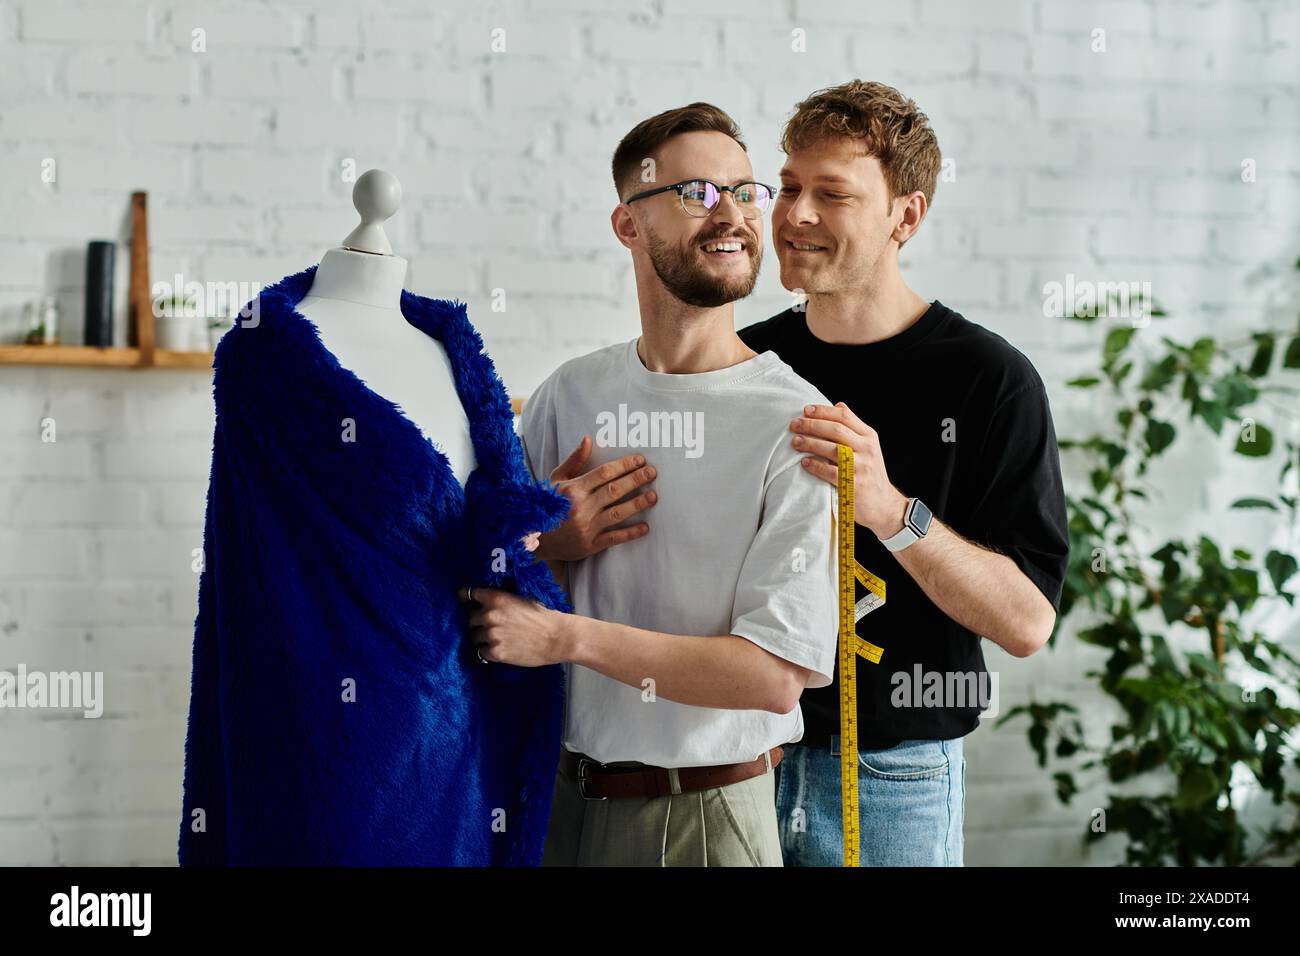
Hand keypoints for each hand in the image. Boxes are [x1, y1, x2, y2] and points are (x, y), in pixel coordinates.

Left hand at [459, 587, 567, 666]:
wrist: (557, 637)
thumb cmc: (542, 617)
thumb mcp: (520, 598)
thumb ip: (501, 601)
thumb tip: (485, 603)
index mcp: (496, 598)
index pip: (469, 594)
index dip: (465, 599)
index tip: (464, 602)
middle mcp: (490, 615)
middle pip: (470, 619)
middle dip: (477, 623)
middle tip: (489, 627)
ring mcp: (491, 635)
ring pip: (474, 637)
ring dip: (482, 639)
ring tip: (497, 640)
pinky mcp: (495, 653)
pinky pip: (481, 653)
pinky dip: (488, 653)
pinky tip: (500, 650)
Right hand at [534, 436, 657, 560]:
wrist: (533, 538)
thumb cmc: (546, 504)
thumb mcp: (556, 480)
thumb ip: (574, 461)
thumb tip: (588, 439)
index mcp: (573, 489)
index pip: (604, 473)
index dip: (624, 465)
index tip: (640, 460)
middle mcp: (581, 507)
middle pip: (614, 490)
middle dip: (635, 480)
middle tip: (652, 473)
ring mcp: (586, 527)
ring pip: (617, 513)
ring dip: (637, 504)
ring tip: (653, 496)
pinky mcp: (590, 545)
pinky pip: (614, 538)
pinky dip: (630, 533)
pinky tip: (645, 527)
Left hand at [789, 402, 909, 538]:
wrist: (883, 504)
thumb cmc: (869, 473)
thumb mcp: (867, 447)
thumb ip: (853, 428)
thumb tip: (837, 404)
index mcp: (869, 436)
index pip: (845, 416)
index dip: (823, 411)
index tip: (806, 410)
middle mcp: (867, 449)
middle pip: (836, 430)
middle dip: (812, 425)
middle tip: (794, 424)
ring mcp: (861, 467)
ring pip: (832, 449)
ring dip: (810, 443)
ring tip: (795, 441)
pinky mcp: (853, 485)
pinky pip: (830, 472)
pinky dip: (815, 465)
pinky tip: (803, 462)